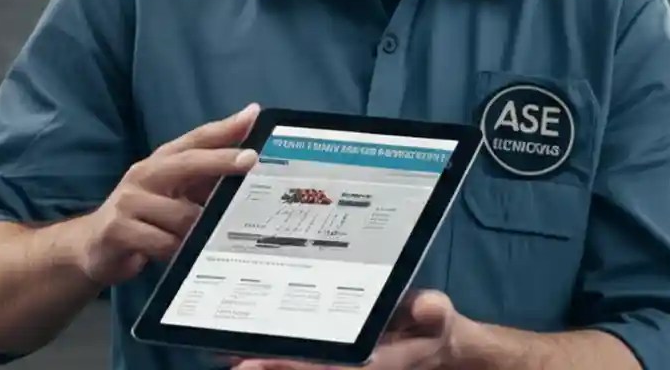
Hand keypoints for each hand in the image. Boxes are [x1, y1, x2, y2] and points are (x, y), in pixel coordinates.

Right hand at [70, 103, 260, 285]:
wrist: (92, 246)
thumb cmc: (142, 218)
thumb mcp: (172, 196)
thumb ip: (203, 182)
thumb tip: (248, 167)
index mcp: (160, 162)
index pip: (195, 139)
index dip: (224, 128)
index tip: (252, 115)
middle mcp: (144, 174)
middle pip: (186, 162)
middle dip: (220, 159)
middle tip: (251, 159)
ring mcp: (129, 201)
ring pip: (182, 215)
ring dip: (198, 231)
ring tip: (202, 241)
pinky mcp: (118, 229)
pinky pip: (162, 242)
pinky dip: (175, 250)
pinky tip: (175, 255)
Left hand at [227, 290, 465, 369]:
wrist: (435, 342)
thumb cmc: (433, 326)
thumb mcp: (439, 316)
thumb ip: (433, 313)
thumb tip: (428, 306)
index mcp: (374, 361)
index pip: (334, 366)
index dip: (303, 365)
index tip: (270, 360)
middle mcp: (352, 365)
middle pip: (308, 369)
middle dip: (275, 367)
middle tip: (238, 362)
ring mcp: (340, 363)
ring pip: (301, 366)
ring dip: (269, 364)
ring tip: (230, 356)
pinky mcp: (333, 357)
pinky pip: (302, 359)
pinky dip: (275, 355)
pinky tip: (241, 348)